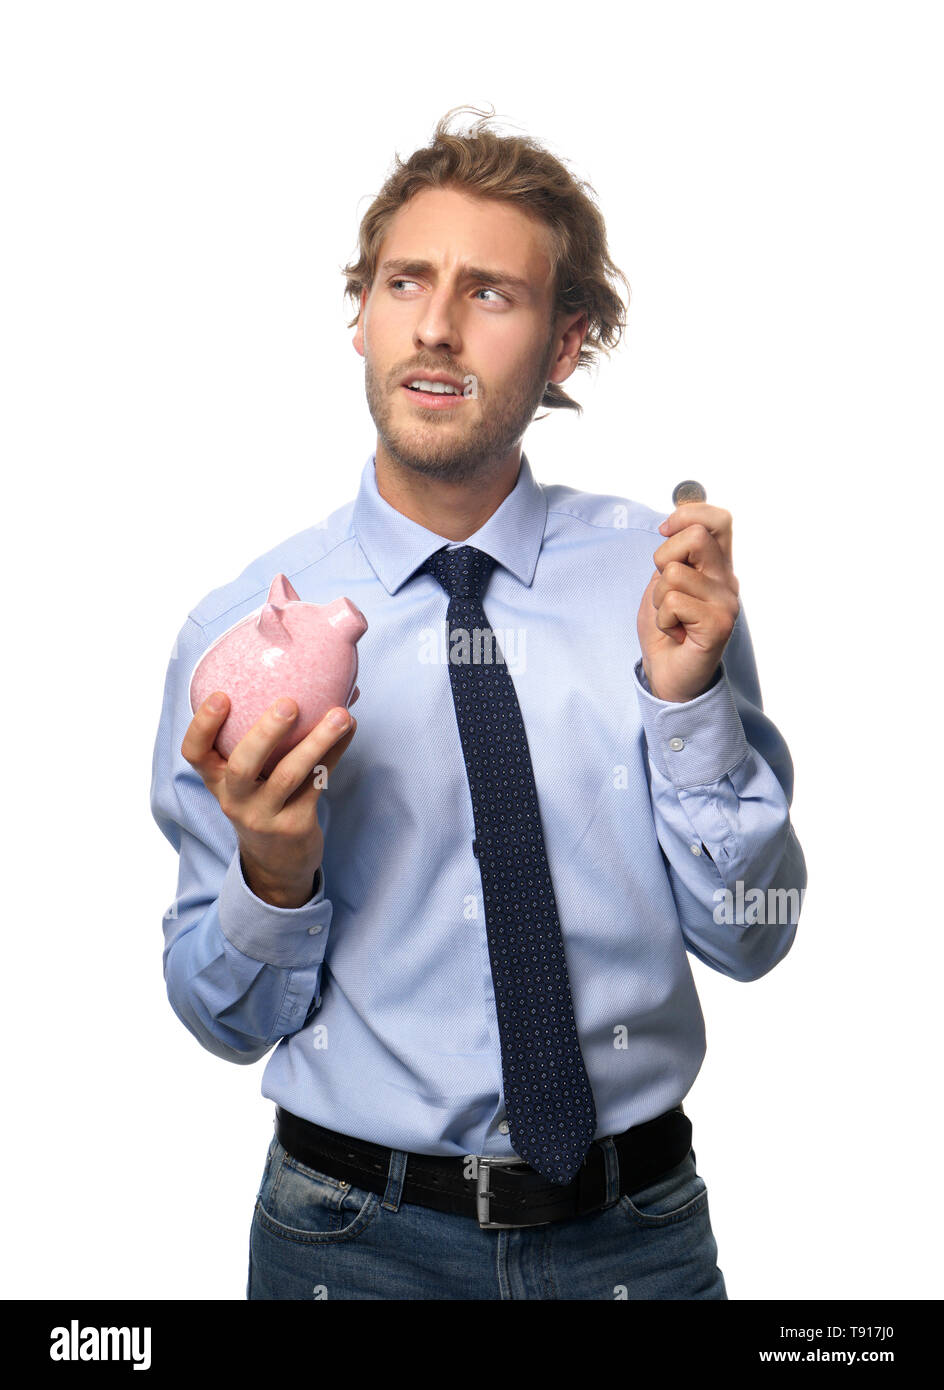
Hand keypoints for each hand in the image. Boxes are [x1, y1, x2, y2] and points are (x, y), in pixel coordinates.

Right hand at [181, 695, 356, 906]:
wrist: (276, 864)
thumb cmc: (264, 800)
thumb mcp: (250, 778)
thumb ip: (263, 736)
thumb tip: (310, 677)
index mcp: (217, 781)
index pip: (194, 754)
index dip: (202, 725)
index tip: (220, 695)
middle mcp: (235, 800)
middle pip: (242, 766)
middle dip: (265, 733)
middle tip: (289, 704)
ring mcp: (264, 815)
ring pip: (289, 775)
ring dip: (317, 741)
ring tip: (341, 714)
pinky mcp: (294, 826)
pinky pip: (317, 784)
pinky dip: (335, 753)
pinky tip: (350, 729)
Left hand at [637, 502, 739, 702]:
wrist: (668, 676)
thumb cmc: (666, 629)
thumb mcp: (663, 583)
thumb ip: (673, 555)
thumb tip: (674, 520)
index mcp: (717, 566)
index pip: (718, 520)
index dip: (688, 514)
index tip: (664, 531)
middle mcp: (728, 580)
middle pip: (696, 536)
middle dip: (663, 558)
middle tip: (665, 591)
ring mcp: (727, 602)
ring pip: (674, 574)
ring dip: (658, 599)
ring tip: (670, 619)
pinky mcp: (720, 624)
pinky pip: (673, 603)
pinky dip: (663, 620)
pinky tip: (676, 634)